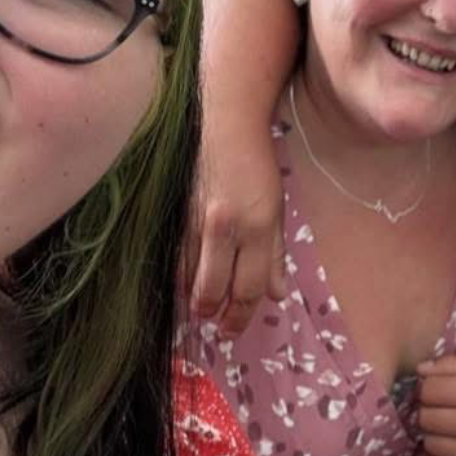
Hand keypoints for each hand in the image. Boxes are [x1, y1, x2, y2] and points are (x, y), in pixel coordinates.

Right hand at [188, 142, 285, 333]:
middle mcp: (226, 228)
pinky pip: (177, 259)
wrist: (224, 126)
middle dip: (217, 315)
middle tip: (220, 328)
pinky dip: (183, 279)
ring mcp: (197, 223)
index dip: (242, 314)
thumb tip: (277, 296)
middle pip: (215, 289)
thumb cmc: (257, 167)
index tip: (236, 329)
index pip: (250, 286)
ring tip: (204, 313)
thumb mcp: (277, 210)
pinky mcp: (178, 216)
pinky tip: (188, 288)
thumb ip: (275, 255)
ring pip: (191, 278)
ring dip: (197, 302)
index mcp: (257, 227)